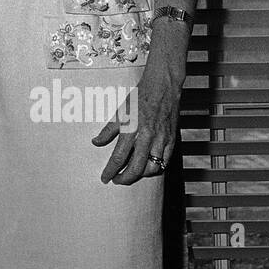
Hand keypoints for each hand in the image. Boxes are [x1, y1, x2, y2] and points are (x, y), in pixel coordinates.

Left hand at [91, 60, 182, 184]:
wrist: (162, 87)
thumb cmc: (140, 97)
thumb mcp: (120, 111)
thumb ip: (108, 130)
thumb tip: (96, 142)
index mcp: (132, 129)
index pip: (118, 157)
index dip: (110, 170)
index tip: (105, 178)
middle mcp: (147, 137)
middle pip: (136, 168)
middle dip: (125, 178)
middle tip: (117, 180)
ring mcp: (161, 140)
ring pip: (152, 168)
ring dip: (140, 176)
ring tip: (132, 174)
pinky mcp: (171, 140)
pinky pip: (165, 161)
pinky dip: (156, 168)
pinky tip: (148, 168)